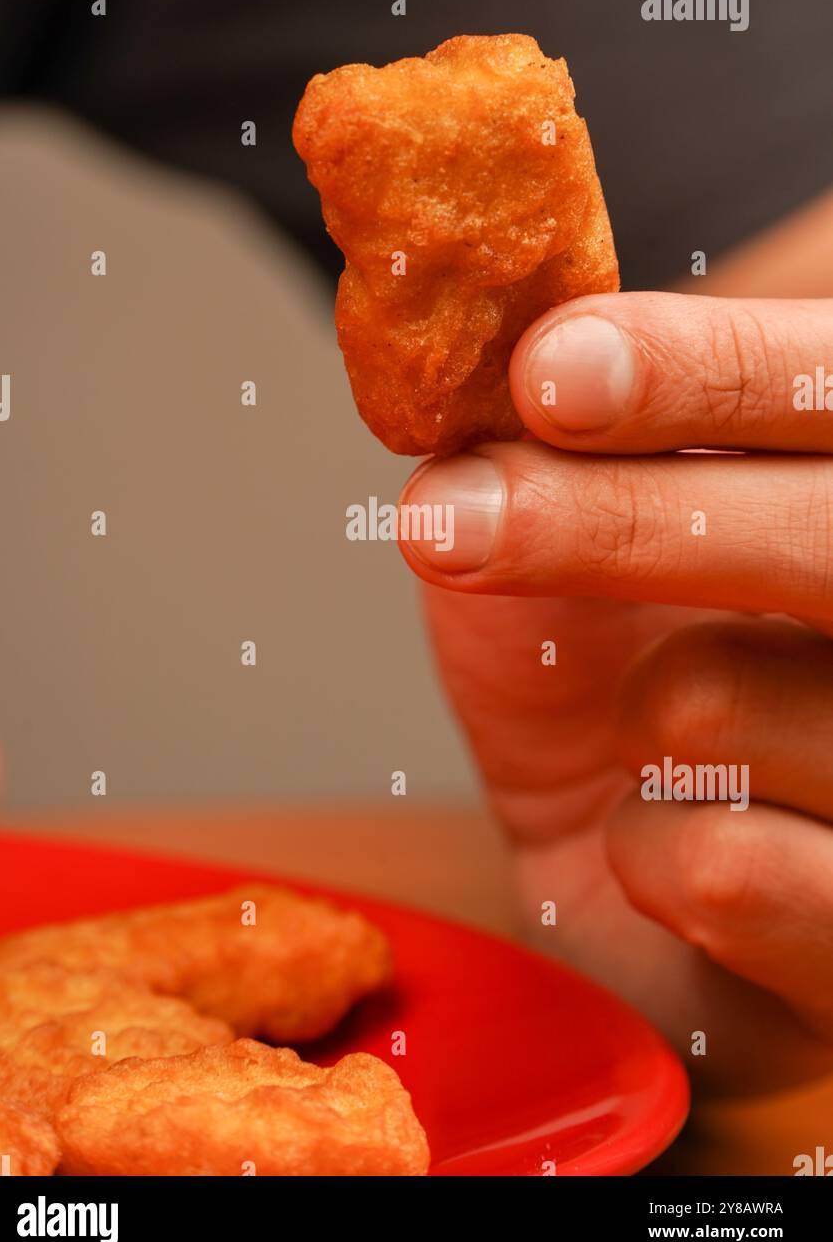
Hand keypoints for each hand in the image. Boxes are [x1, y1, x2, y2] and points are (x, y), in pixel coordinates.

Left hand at [398, 291, 832, 1095]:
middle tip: (446, 518)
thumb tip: (479, 375)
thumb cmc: (601, 677)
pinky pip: (724, 874)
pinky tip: (674, 847)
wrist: (628, 866)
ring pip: (727, 704)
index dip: (704, 368)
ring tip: (647, 737)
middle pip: (821, 540)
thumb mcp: (556, 546)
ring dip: (623, 717)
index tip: (550, 368)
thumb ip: (544, 456)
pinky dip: (641, 856)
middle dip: (614, 521)